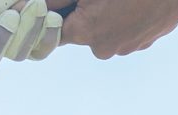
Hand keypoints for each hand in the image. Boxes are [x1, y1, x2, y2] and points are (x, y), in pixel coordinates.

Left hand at [60, 0, 177, 59]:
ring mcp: (125, 48)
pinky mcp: (142, 43)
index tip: (61, 5)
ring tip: (116, 0)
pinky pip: (124, 31)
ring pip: (104, 30)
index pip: (54, 29)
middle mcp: (102, 48)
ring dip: (104, 16)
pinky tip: (132, 3)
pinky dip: (123, 19)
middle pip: (80, 30)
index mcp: (83, 32)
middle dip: (81, 13)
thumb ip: (58, 0)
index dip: (53, 13)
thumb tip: (35, 5)